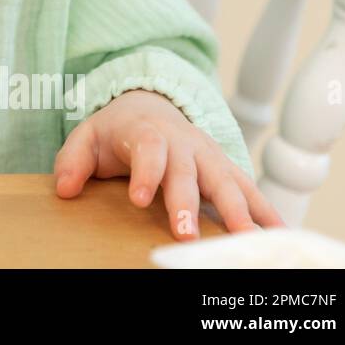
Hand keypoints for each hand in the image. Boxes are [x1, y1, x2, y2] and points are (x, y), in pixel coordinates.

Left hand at [54, 89, 284, 239]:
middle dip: (188, 203)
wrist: (150, 104)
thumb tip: (64, 188)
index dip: (146, 174)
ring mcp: (208, 155)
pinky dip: (265, 210)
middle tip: (186, 235)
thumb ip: (72, 161)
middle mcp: (183, 143)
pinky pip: (249, 188)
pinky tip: (280, 233)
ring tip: (245, 241)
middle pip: (188, 172)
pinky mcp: (226, 168)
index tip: (139, 200)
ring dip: (237, 211)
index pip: (148, 151)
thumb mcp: (86, 138)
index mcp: (147, 133)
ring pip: (225, 181)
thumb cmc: (116, 131)